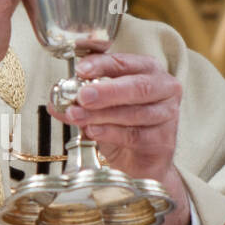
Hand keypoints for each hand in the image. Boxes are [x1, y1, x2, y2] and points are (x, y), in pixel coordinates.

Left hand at [48, 52, 181, 182]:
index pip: (125, 62)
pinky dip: (110, 132)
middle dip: (106, 90)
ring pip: (134, 112)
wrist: (140, 162)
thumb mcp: (100, 108)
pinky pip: (134, 135)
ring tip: (78, 115)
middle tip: (82, 95)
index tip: (81, 69)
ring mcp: (167, 115)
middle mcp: (164, 89)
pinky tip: (93, 131)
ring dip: (101, 114)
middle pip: (137, 86)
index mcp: (148, 71)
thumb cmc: (123, 126)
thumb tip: (57, 101)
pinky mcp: (163, 141)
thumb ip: (81, 102)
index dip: (102, 64)